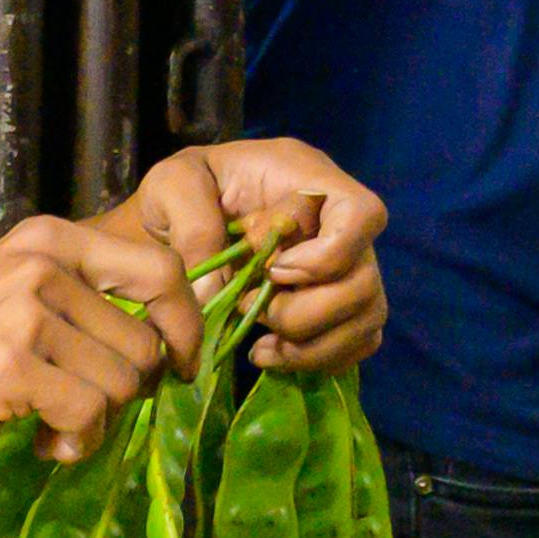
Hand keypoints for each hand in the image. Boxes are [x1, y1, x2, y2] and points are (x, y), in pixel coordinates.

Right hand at [0, 209, 193, 473]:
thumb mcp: (8, 293)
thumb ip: (79, 299)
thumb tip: (167, 341)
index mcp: (48, 239)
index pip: (162, 268)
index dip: (185, 323)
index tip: (179, 364)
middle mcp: (41, 267)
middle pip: (146, 342)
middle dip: (129, 391)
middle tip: (85, 410)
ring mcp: (25, 315)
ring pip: (124, 383)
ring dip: (99, 422)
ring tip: (53, 429)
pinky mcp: (10, 368)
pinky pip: (90, 415)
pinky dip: (75, 444)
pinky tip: (43, 444)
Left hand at [118, 137, 394, 373]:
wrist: (174, 221)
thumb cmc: (181, 192)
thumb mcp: (171, 186)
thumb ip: (194, 228)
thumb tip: (217, 293)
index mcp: (309, 178)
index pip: (362, 213)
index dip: (328, 256)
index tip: (275, 273)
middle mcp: (339, 223)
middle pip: (365, 280)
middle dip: (305, 312)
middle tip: (248, 308)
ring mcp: (345, 265)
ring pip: (367, 317)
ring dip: (311, 345)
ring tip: (258, 345)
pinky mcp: (339, 304)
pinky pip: (357, 342)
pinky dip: (317, 359)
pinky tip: (270, 354)